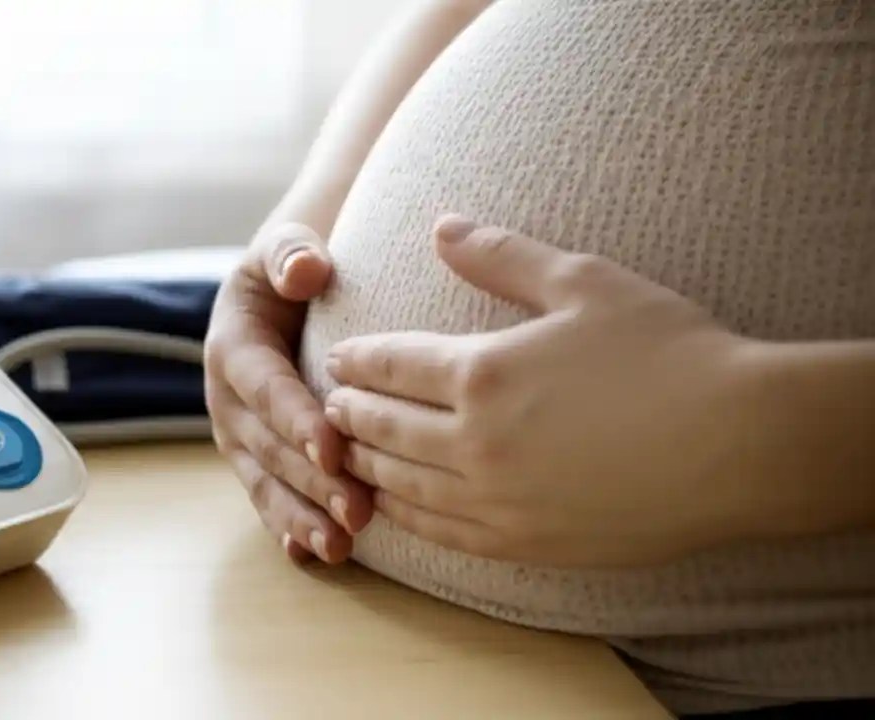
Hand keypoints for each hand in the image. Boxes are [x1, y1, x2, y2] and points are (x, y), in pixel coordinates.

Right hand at [205, 222, 374, 562]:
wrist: (283, 292)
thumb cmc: (294, 267)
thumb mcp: (287, 248)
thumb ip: (292, 252)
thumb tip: (307, 269)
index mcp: (232, 348)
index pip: (267, 388)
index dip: (296, 420)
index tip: (334, 449)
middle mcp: (228, 401)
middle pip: (270, 447)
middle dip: (311, 482)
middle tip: (357, 511)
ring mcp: (240, 437)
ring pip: (268, 483)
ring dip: (302, 517)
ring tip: (340, 548)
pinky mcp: (257, 461)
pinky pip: (270, 499)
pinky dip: (290, 529)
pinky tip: (318, 557)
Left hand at [324, 215, 753, 566]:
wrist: (739, 443)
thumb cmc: (670, 351)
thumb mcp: (585, 281)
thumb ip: (503, 256)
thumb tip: (442, 224)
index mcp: (482, 372)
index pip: (391, 364)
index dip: (357, 360)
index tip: (337, 358)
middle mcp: (474, 442)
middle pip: (382, 427)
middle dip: (348, 412)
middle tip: (329, 403)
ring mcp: (496, 500)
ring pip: (401, 485)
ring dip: (364, 465)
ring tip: (345, 453)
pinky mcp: (524, 541)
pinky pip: (441, 532)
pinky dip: (406, 516)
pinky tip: (395, 506)